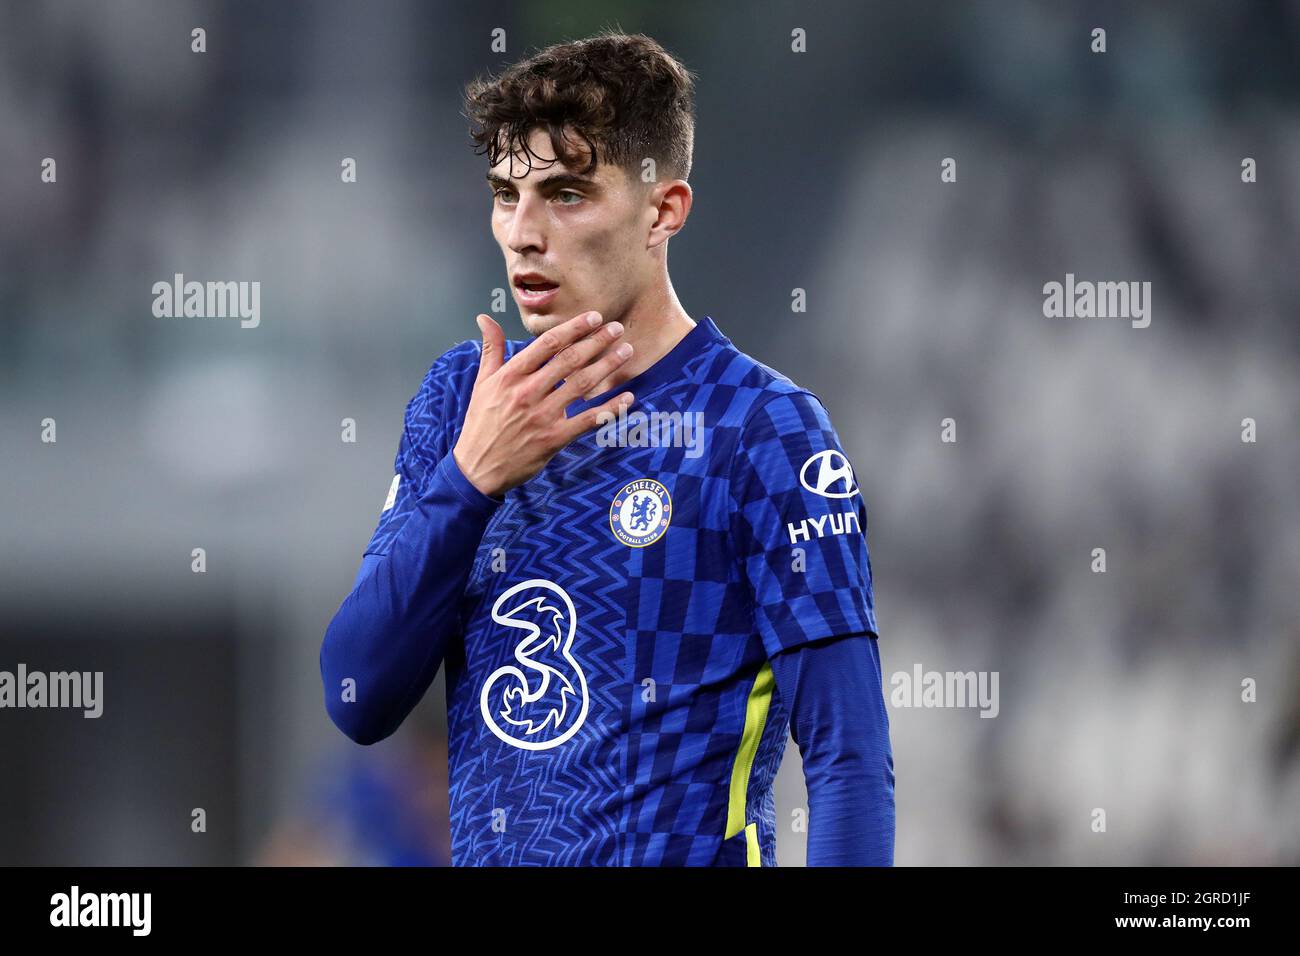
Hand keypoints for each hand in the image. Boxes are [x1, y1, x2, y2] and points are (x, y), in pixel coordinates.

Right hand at [452, 311, 634, 497]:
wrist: (477, 468)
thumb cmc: (481, 424)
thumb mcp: (481, 383)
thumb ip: (491, 348)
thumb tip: (484, 317)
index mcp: (510, 376)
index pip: (547, 344)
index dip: (573, 328)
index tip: (594, 317)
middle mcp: (527, 393)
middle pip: (569, 360)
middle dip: (597, 341)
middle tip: (618, 328)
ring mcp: (542, 417)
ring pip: (582, 385)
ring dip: (607, 366)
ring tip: (627, 352)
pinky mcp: (554, 439)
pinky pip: (588, 420)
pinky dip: (609, 409)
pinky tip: (627, 397)